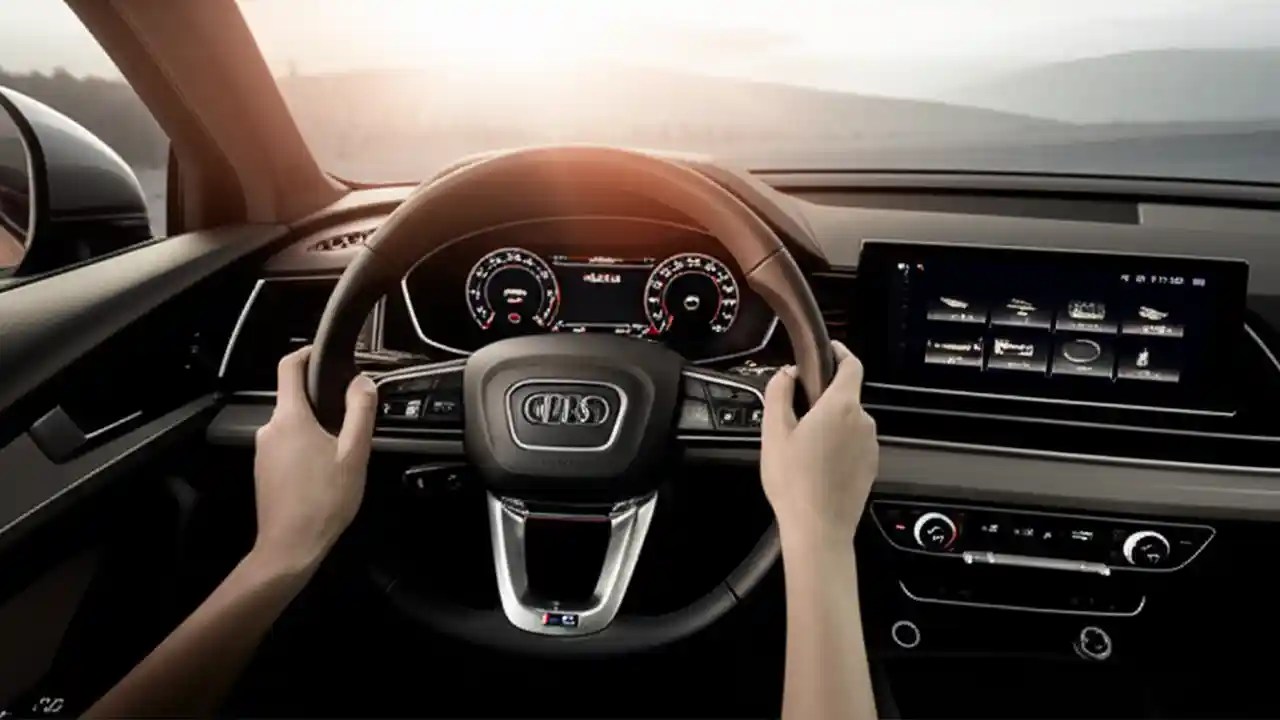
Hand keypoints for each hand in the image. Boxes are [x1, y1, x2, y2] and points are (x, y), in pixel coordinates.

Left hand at [252, 347, 377, 572]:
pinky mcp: (263, 470)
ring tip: (342, 451)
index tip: (325, 354)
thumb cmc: (325, 500)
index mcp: (290, 417)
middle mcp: (270, 428)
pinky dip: (305, 448)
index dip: (306, 353)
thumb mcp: (354, 454)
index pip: (289, 367)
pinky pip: (287, 446)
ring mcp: (263, 450)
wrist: (290, 547)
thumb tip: (362, 382)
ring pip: (293, 425)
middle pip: (295, 399)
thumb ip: (360, 412)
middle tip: (351, 418)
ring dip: (315, 429)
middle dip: (322, 402)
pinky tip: (324, 471)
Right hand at [761, 341, 878, 542]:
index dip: (839, 353)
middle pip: (846, 396)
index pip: (851, 365)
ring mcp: (871, 445)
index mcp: (841, 406)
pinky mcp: (872, 465)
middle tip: (795, 415)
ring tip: (803, 447)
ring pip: (849, 422)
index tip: (826, 351)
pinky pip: (854, 443)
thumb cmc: (793, 480)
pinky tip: (818, 465)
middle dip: (823, 398)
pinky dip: (839, 445)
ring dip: (830, 424)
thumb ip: (779, 394)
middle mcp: (863, 421)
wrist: (818, 529)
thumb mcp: (774, 433)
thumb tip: (787, 374)